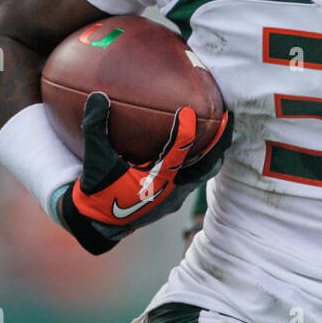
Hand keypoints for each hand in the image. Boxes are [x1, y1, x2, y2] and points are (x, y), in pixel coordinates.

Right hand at [59, 92, 229, 254]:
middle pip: (208, 164)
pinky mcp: (173, 199)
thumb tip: (97, 96)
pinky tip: (199, 146)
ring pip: (205, 172)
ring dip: (213, 151)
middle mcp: (172, 189)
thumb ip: (95, 126)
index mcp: (156, 179)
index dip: (186, 130)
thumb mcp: (94, 159)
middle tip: (227, 116)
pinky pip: (195, 178)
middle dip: (220, 140)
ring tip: (221, 128)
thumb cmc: (96, 192)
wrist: (96, 226)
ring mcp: (175, 196)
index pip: (178, 151)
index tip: (189, 110)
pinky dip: (201, 161)